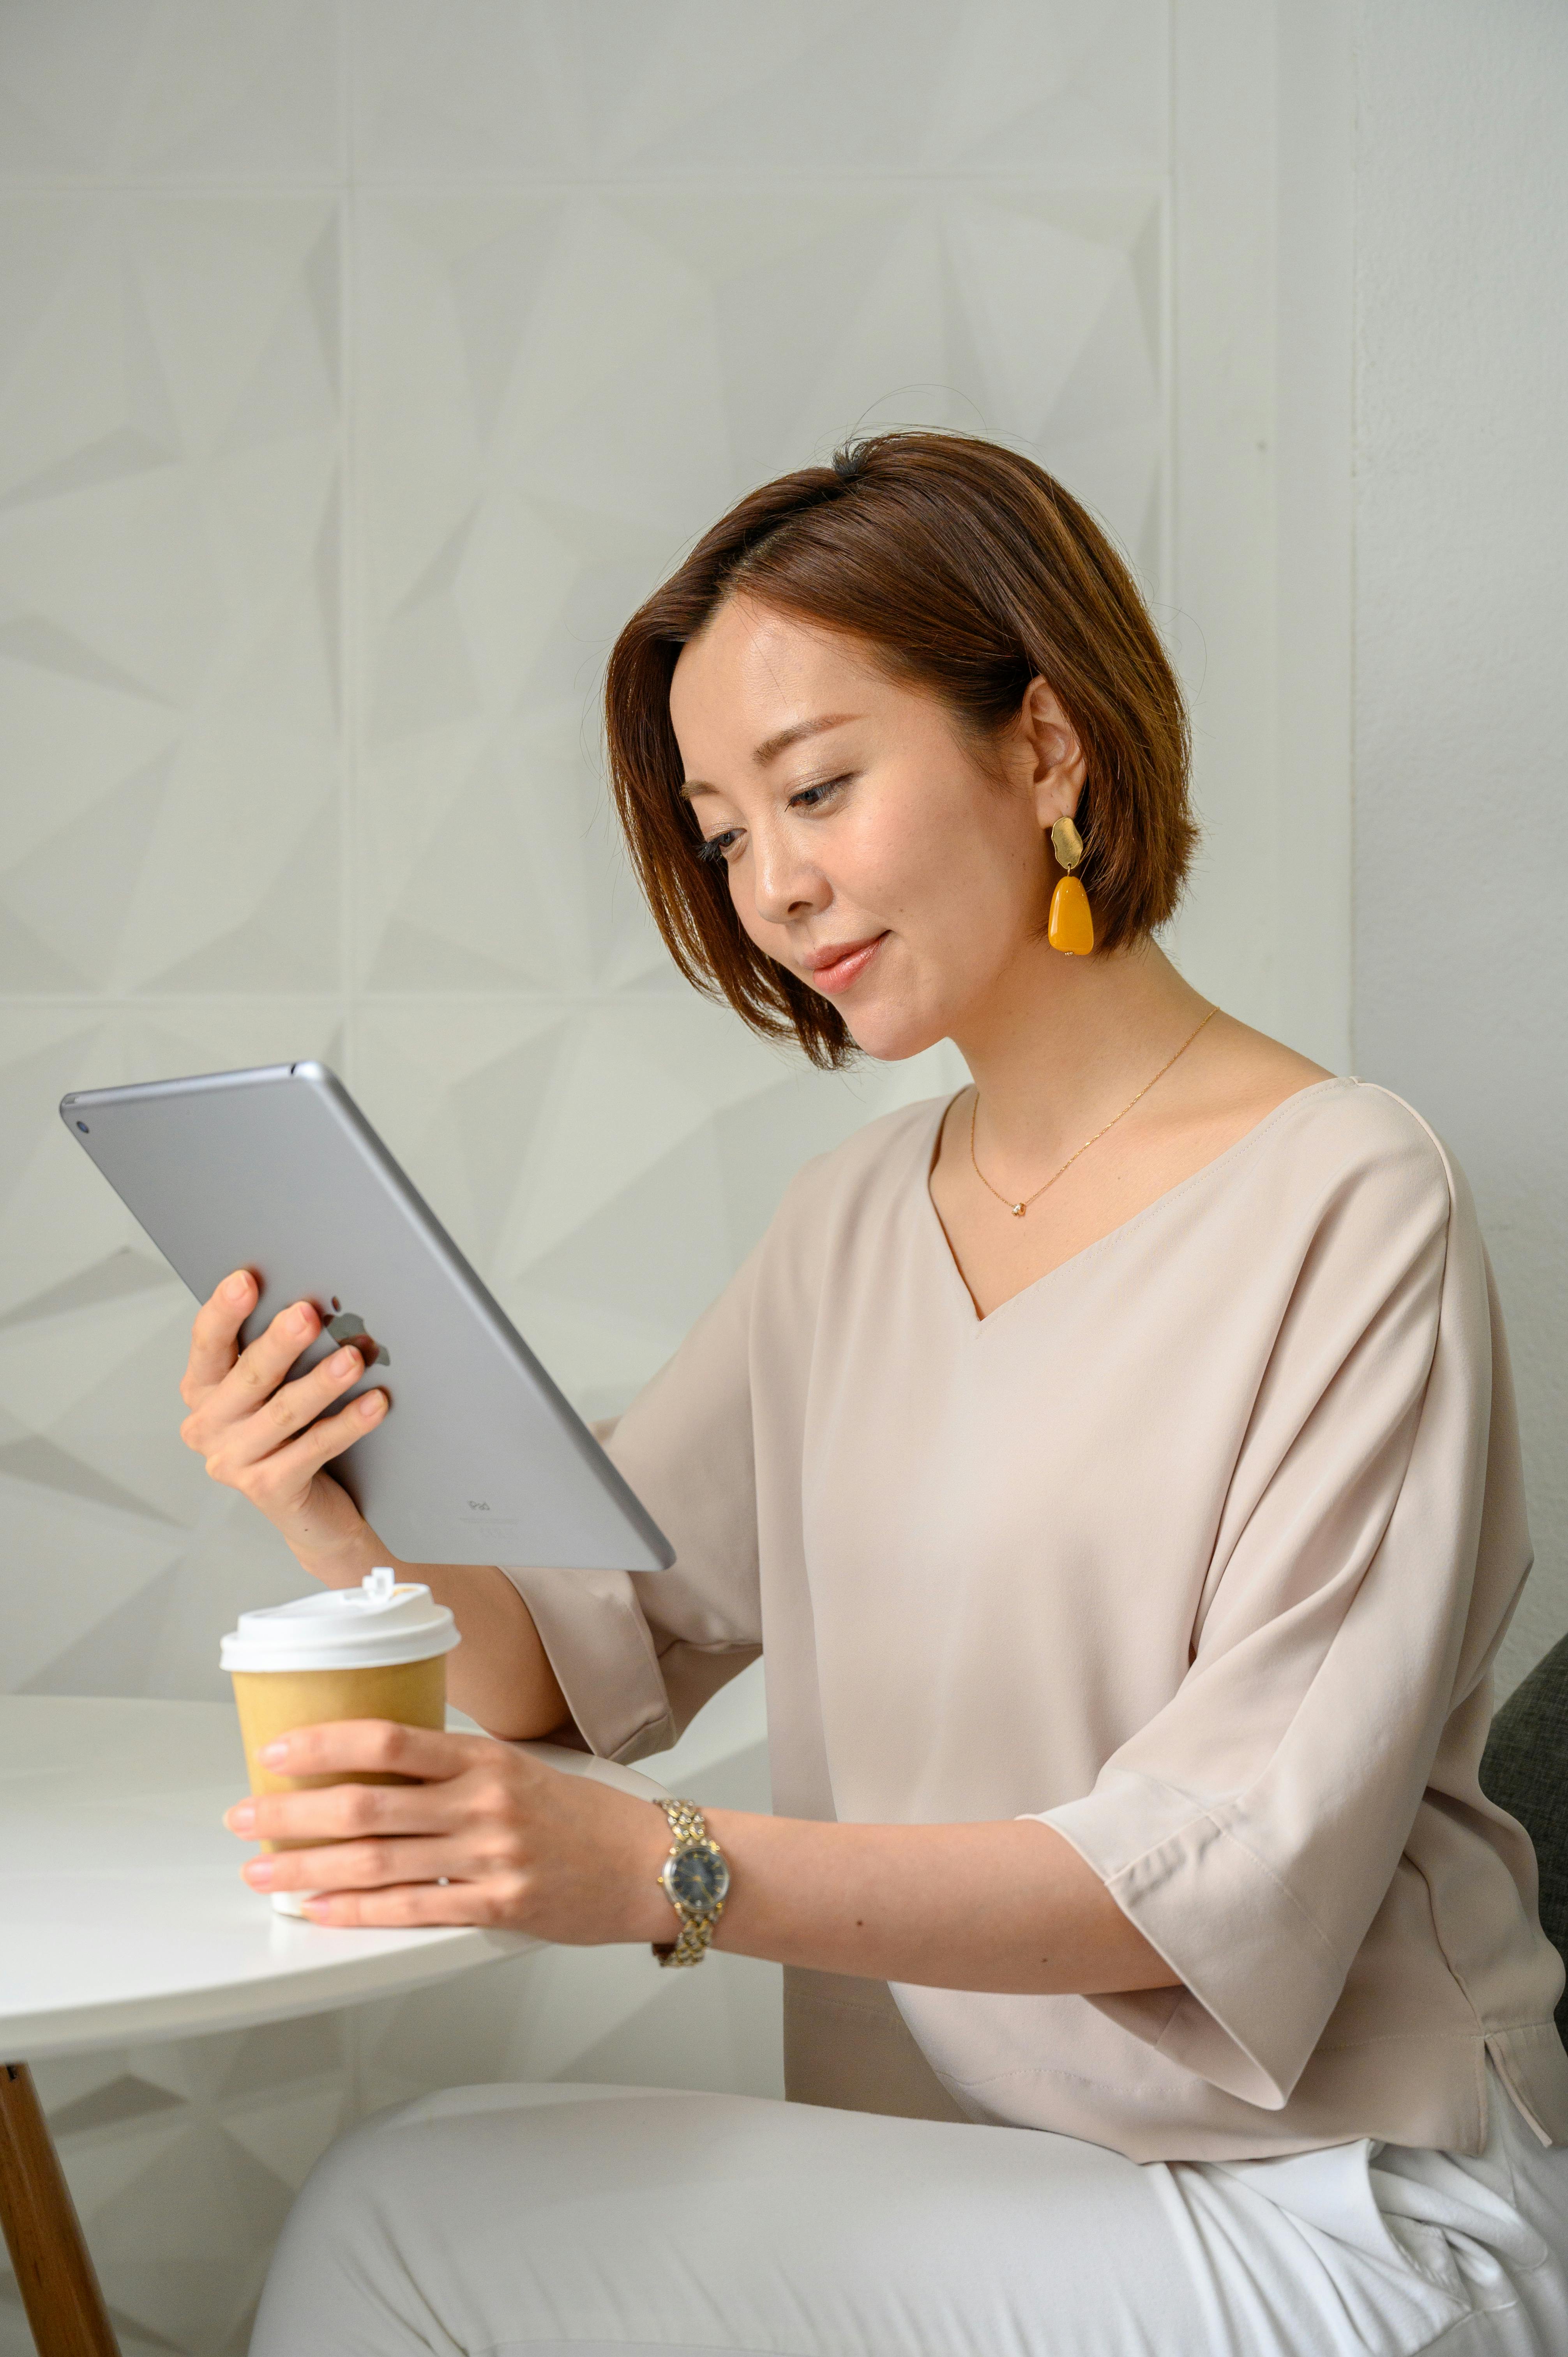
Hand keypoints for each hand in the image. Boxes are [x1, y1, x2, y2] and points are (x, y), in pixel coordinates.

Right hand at [179, 1270, 386, 1563]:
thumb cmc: (291, 1433)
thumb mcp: (272, 1389)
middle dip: (280, 1343)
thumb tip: (313, 1304)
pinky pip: (315, 1448)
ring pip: (285, 1412)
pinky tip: (375, 1404)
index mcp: (203, 1390)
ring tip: (353, 1359)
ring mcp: (234, 1461)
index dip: (225, 1311)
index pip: (208, 1343)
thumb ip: (274, 1352)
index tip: (246, 1279)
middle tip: (308, 1314)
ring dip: (322, 1382)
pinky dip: (348, 1424)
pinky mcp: (269, 1488)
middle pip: (249, 1377)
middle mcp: (209, 1426)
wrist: (310, 1510)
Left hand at [223, 1721, 672, 1938]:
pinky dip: (356, 1911)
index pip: (390, 1737)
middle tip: (245, 1817)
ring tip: (263, 1870)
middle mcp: (482, 1802)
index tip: (277, 1751)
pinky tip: (320, 1909)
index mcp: (483, 1758)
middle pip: (368, 1801)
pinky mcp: (497, 1905)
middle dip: (293, 1811)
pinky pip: (410, 1909)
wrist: (649, 1863)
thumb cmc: (580, 1816)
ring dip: (307, 1867)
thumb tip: (377, 1768)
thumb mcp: (516, 1770)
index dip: (325, 1743)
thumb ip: (452, 1770)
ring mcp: (489, 1855)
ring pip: (377, 1859)